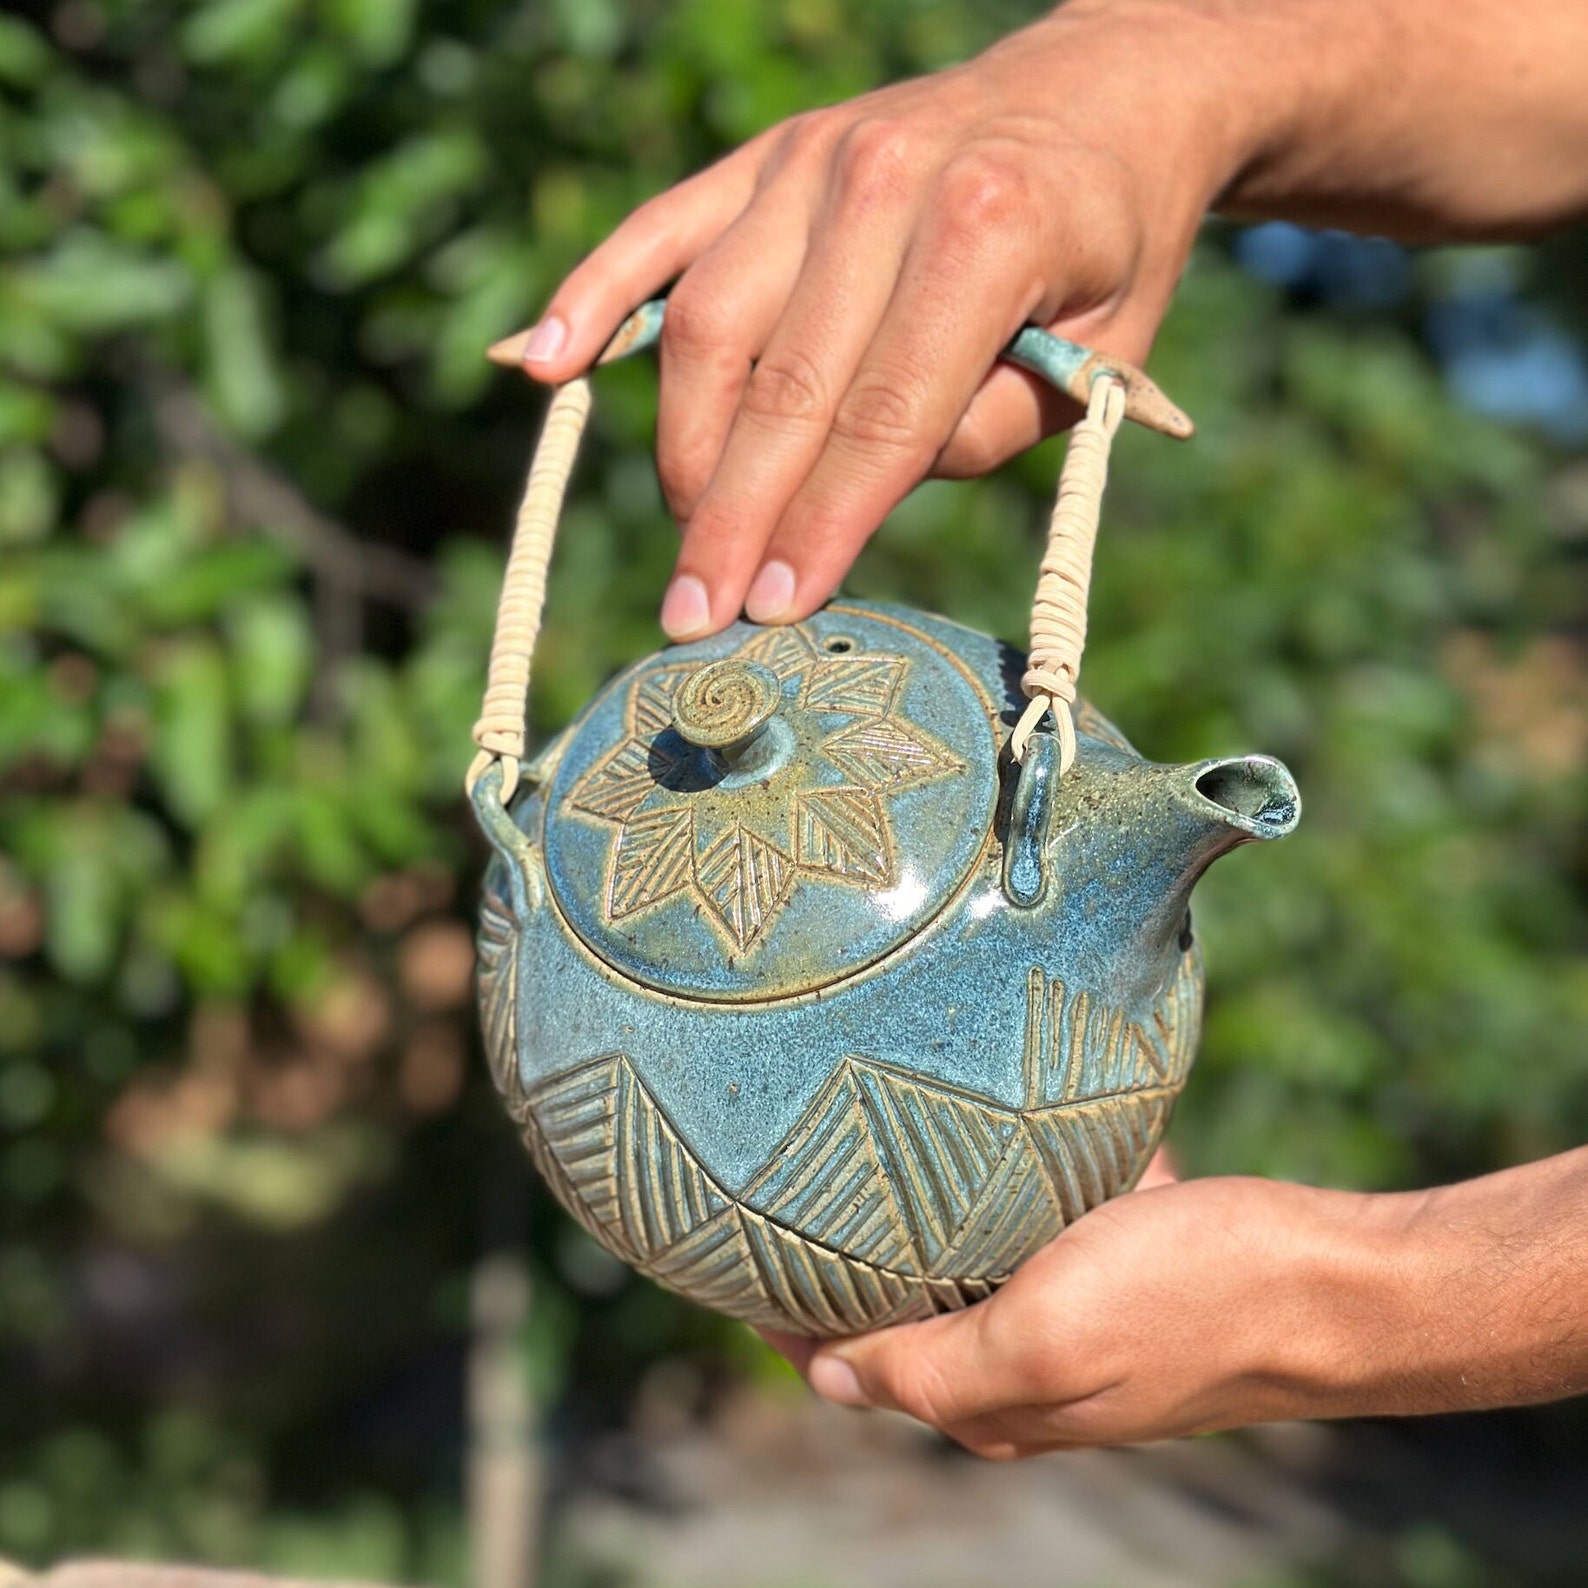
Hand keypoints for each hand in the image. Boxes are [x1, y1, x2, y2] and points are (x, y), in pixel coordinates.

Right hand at [496, 0, 1254, 638]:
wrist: (1102, 96)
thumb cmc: (1107, 251)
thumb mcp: (1101, 361)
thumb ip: (984, 431)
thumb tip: (848, 492)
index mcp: (986, 232)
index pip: (882, 417)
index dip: (823, 524)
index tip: (775, 608)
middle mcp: (882, 183)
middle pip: (781, 384)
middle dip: (735, 516)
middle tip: (697, 615)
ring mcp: (811, 161)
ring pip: (710, 323)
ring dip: (685, 446)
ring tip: (689, 538)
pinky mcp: (766, 155)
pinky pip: (660, 230)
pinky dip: (594, 295)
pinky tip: (542, 363)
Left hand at [766, 1175, 1396, 1457]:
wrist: (1336, 1282)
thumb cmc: (1191, 1301)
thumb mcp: (1047, 1336)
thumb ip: (933, 1366)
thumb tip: (825, 1376)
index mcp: (996, 1398)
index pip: (852, 1360)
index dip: (787, 1309)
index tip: (731, 1240)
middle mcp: (1028, 1366)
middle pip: (905, 1308)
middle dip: (848, 1248)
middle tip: (792, 1164)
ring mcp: (1076, 1314)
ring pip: (971, 1256)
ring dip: (929, 1205)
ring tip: (877, 1123)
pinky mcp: (1118, 1264)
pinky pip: (1044, 1214)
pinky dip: (1022, 1176)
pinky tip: (1007, 1116)